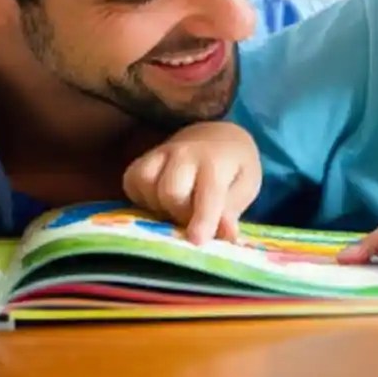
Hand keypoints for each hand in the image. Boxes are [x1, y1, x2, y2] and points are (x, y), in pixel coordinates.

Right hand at [122, 122, 261, 244]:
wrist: (217, 136)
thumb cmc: (234, 168)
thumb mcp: (246, 186)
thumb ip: (232, 210)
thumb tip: (225, 236)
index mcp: (216, 162)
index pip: (208, 194)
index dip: (203, 219)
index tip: (197, 241)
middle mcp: (185, 153)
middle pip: (171, 193)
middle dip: (180, 215)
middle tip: (192, 219)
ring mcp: (161, 153)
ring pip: (145, 183)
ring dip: (158, 205)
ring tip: (174, 208)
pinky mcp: (143, 159)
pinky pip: (131, 180)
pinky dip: (140, 196)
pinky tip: (157, 201)